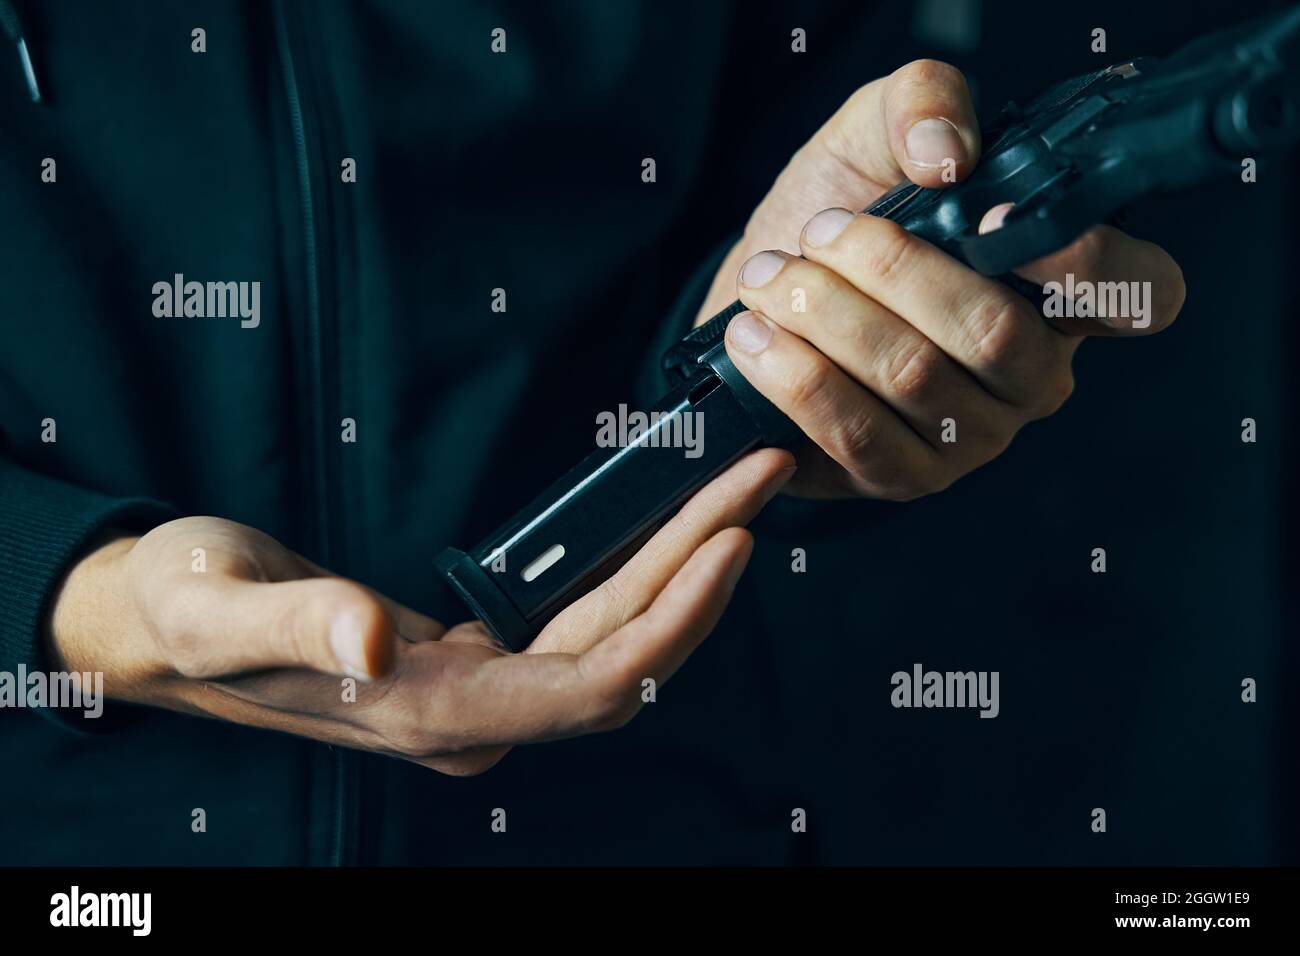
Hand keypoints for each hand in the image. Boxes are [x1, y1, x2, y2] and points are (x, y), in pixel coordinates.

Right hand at [47, 449, 795, 774]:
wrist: (166, 623)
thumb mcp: (218, 605)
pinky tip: (670, 525)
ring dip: (683, 566)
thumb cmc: (186, 607)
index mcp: (430, 714)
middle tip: (765, 476)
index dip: (673, 621)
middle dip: (703, 569)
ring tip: (738, 486)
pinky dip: (639, 574)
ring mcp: (482, 691)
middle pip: (629, 655)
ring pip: (617, 640)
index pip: (594, 687)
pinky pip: (587, 625)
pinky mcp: (480, 657)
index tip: (733, 539)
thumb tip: (374, 641)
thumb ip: (295, 627)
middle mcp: (476, 715)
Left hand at [698, 60, 1184, 499]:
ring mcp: (973, 436)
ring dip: (828, 317)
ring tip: (769, 278)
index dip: (1084, 261)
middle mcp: (1033, 373)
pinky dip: (798, 378)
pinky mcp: (904, 476)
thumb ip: (924, 103)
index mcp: (1060, 291)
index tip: (988, 216)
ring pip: (914, 379)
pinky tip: (754, 337)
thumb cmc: (835, 217)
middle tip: (821, 232)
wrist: (759, 297)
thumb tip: (949, 153)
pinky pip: (857, 434)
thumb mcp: (875, 135)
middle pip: (994, 333)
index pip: (1140, 292)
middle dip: (892, 272)